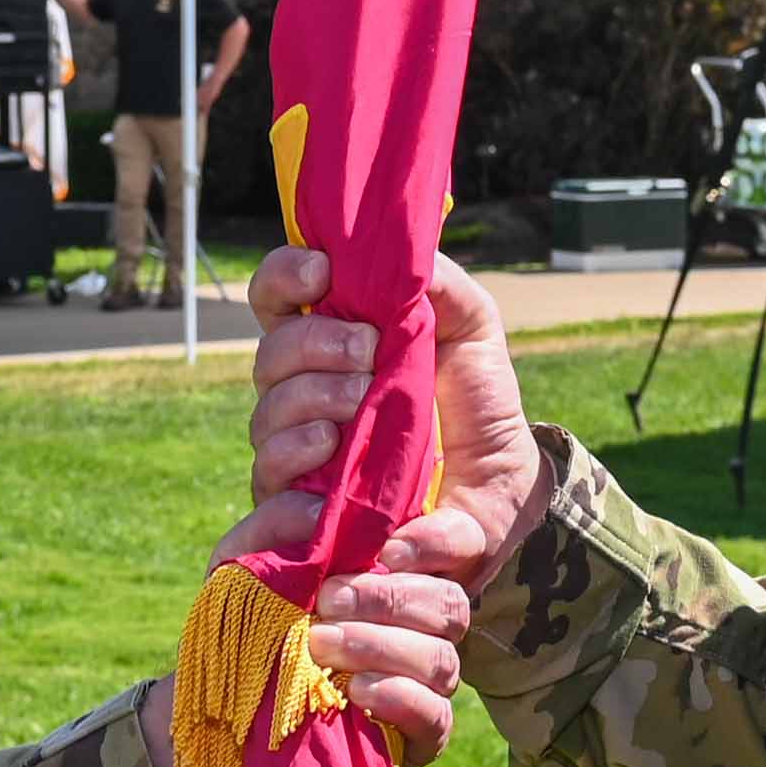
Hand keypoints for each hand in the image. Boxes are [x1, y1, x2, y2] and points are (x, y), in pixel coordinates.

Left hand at [212, 497, 483, 763]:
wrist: (229, 699)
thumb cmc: (249, 617)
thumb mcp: (246, 562)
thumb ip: (276, 524)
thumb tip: (316, 511)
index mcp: (401, 574)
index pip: (459, 543)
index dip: (437, 543)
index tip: (385, 550)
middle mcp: (423, 624)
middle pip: (450, 603)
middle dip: (389, 599)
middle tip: (328, 600)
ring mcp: (425, 681)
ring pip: (443, 659)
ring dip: (382, 647)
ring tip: (322, 644)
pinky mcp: (418, 734)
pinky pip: (435, 716)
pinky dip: (398, 698)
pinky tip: (356, 689)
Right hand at [247, 246, 542, 552]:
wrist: (499, 486)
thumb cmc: (476, 402)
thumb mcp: (472, 328)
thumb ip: (439, 284)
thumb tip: (400, 257)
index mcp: (330, 343)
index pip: (276, 300)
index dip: (285, 278)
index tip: (323, 272)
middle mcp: (303, 394)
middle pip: (268, 357)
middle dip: (315, 345)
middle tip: (369, 354)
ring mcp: (298, 452)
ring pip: (266, 419)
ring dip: (313, 401)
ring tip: (361, 405)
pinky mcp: (301, 509)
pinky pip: (267, 488)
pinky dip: (295, 469)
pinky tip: (330, 462)